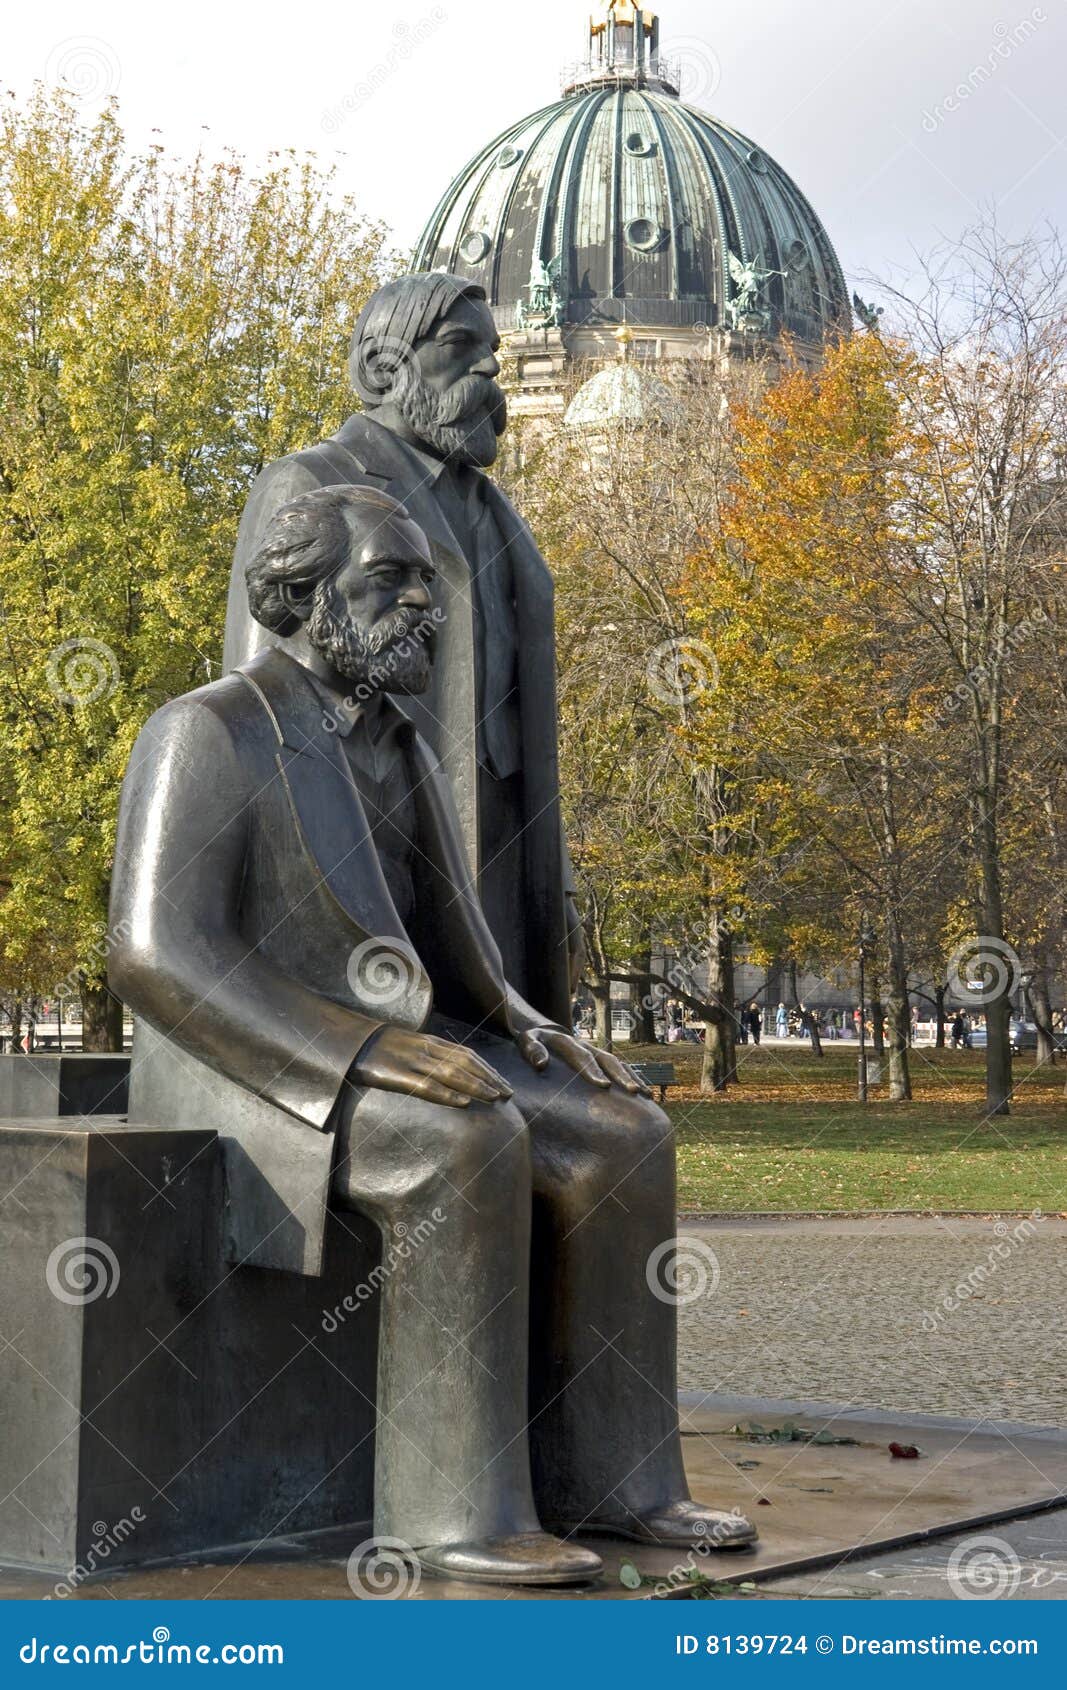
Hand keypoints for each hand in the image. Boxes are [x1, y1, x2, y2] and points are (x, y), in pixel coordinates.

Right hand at [353, 1027, 513, 1109]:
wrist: (349, 1042)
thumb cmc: (379, 1047)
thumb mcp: (408, 1045)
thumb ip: (428, 1055)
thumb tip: (450, 1070)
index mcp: (429, 1041)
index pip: (466, 1054)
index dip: (487, 1068)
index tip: (503, 1082)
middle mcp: (425, 1049)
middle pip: (464, 1063)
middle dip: (489, 1078)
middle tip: (508, 1094)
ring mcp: (411, 1061)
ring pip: (451, 1074)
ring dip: (476, 1086)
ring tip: (494, 1098)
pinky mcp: (396, 1075)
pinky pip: (426, 1086)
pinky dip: (446, 1094)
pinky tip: (463, 1103)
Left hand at [516, 1029, 652, 1096]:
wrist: (543, 1029)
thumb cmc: (532, 1039)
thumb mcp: (526, 1040)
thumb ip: (532, 1050)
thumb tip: (541, 1064)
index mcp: (567, 1042)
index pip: (582, 1057)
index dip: (593, 1071)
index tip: (604, 1086)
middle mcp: (586, 1045)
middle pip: (607, 1060)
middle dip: (621, 1076)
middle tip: (634, 1092)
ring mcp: (595, 1051)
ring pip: (618, 1064)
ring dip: (632, 1077)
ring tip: (646, 1094)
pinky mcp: (600, 1059)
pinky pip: (620, 1068)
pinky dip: (633, 1078)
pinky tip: (646, 1093)